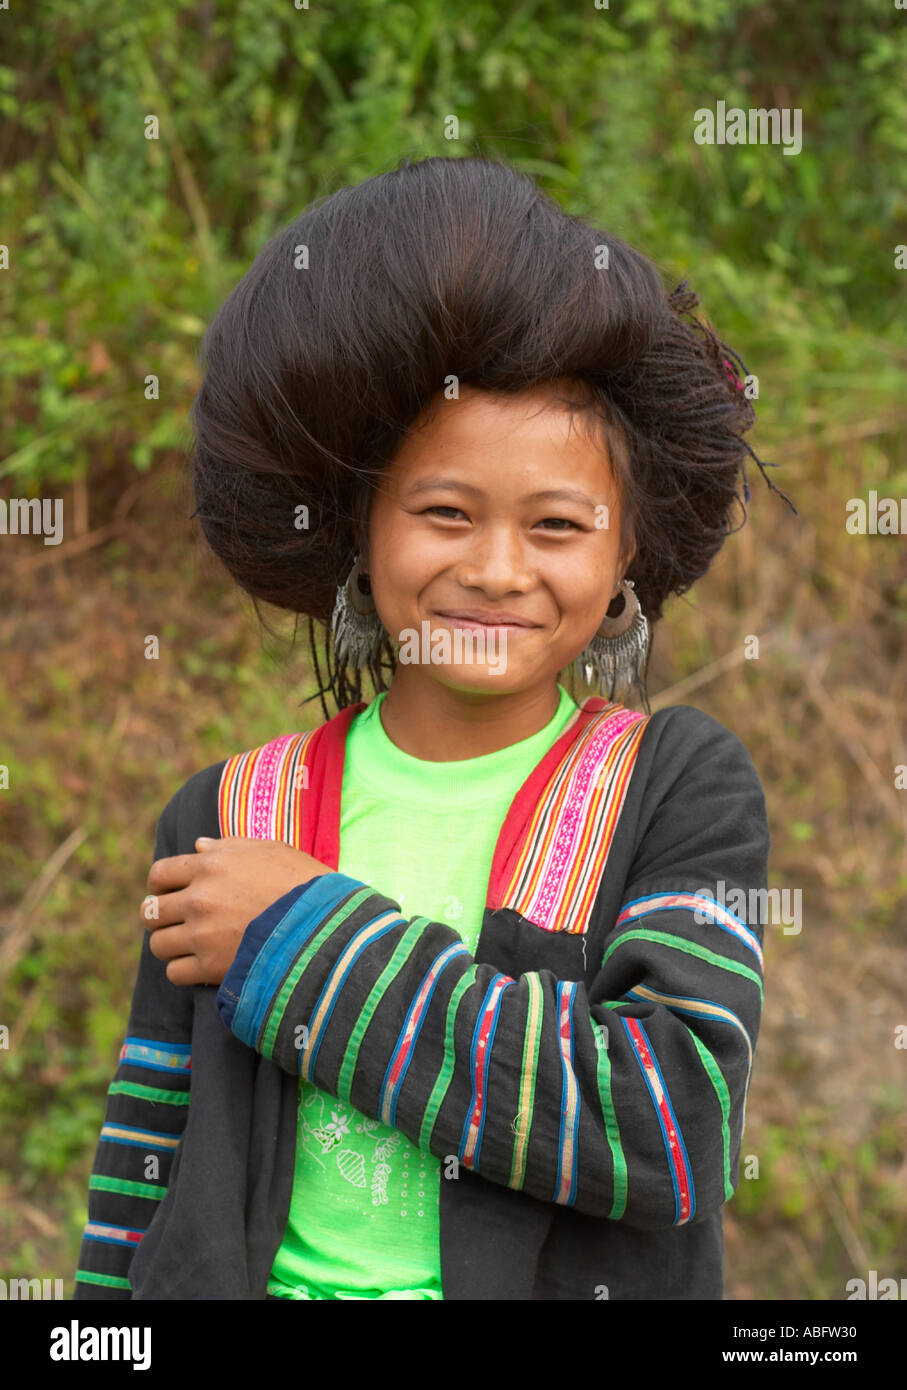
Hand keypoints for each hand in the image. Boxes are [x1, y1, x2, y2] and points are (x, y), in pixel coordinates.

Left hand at [142, 836, 333, 986]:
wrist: (326, 924)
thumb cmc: (303, 882)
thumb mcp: (271, 851)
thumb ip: (229, 846)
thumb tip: (198, 846)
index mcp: (210, 865)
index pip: (159, 875)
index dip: (159, 885)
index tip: (167, 893)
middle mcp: (199, 898)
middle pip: (150, 912)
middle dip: (160, 917)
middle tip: (179, 922)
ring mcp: (203, 934)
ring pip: (158, 945)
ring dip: (171, 945)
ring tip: (191, 946)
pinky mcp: (211, 967)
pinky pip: (174, 973)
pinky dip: (184, 971)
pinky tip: (202, 965)